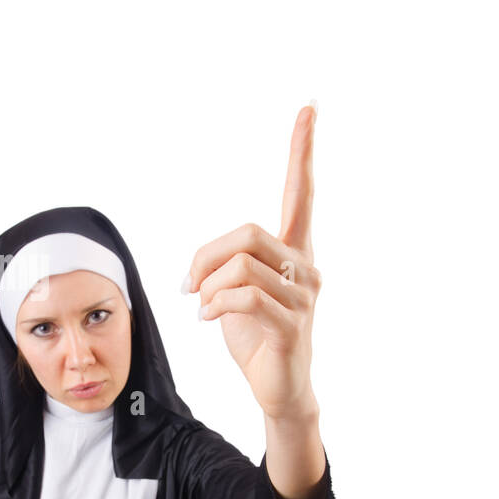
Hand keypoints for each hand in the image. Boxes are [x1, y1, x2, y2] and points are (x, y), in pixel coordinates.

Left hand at [184, 104, 320, 420]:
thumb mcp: (233, 292)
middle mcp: (307, 267)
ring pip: (242, 266)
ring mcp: (304, 296)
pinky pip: (245, 297)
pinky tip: (208, 318)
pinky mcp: (293, 325)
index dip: (302, 151)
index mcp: (295, 251)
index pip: (302, 193)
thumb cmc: (257, 338)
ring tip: (203, 306)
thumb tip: (202, 266)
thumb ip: (226, 265)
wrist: (279, 389)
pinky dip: (216, 304)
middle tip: (190, 285)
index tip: (309, 109)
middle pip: (248, 232)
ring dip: (208, 286)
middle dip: (206, 257)